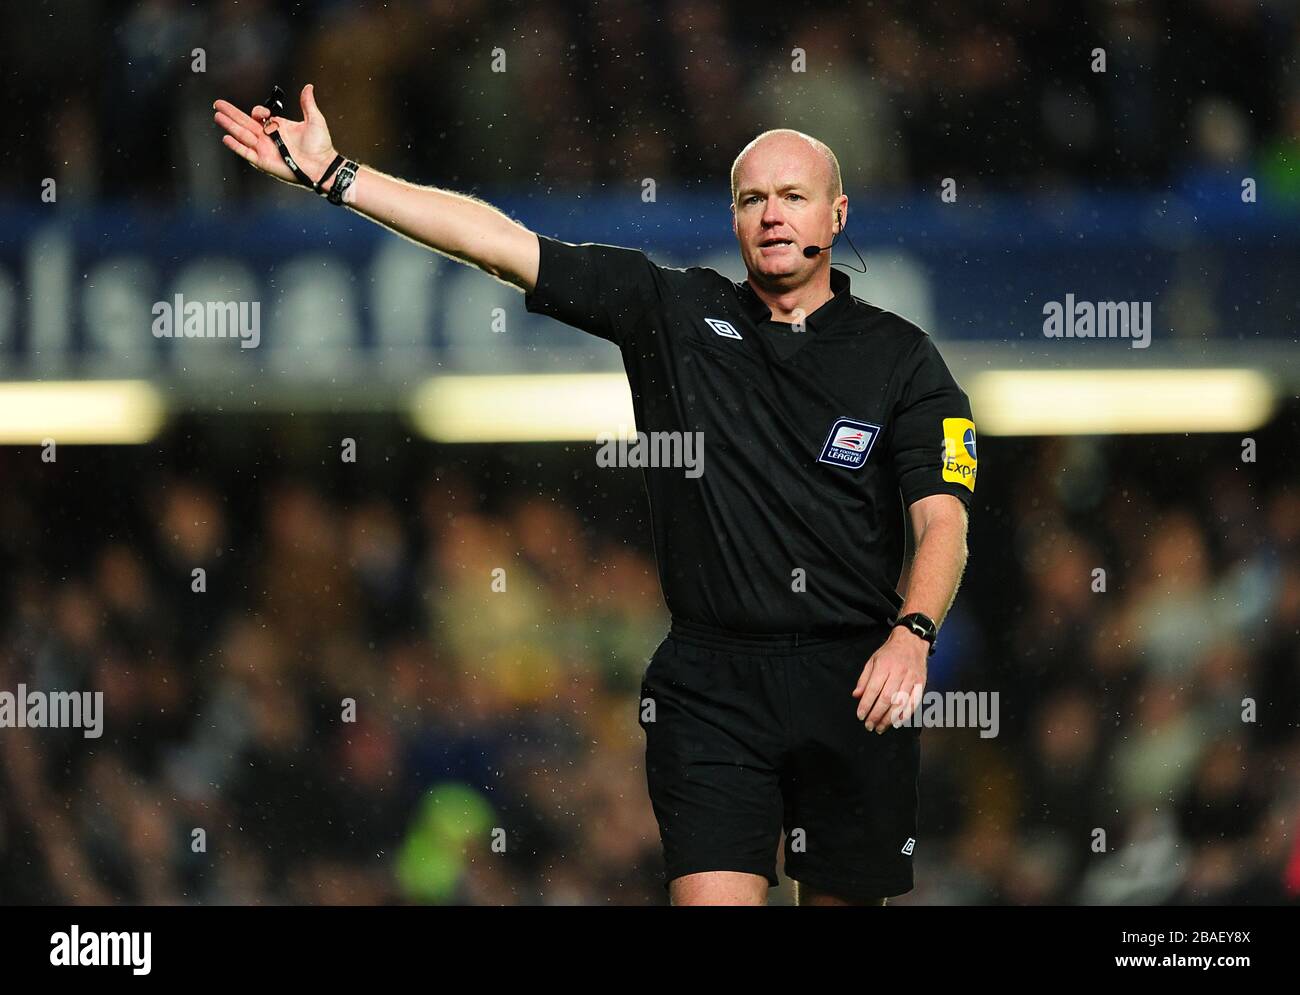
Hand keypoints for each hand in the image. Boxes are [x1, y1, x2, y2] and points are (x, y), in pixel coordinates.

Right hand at [213, 83, 337, 186]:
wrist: (322, 166)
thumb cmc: (320, 146)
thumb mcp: (314, 120)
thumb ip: (308, 104)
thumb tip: (308, 87)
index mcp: (277, 127)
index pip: (258, 117)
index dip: (257, 112)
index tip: (263, 114)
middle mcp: (268, 138)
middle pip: (244, 123)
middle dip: (231, 114)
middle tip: (217, 104)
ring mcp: (264, 149)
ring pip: (242, 136)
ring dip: (230, 126)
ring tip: (217, 116)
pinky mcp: (264, 162)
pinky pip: (246, 153)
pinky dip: (236, 146)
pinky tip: (226, 138)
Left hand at [851, 626, 927, 733]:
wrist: (911, 642)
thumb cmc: (889, 653)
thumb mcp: (872, 661)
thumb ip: (864, 679)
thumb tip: (857, 696)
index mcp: (884, 666)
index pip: (873, 689)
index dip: (866, 704)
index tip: (860, 716)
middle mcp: (899, 673)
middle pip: (887, 698)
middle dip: (876, 715)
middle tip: (869, 726)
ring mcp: (911, 678)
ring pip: (900, 703)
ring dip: (890, 718)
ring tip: (881, 727)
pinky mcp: (921, 683)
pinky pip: (914, 702)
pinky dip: (905, 714)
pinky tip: (897, 722)